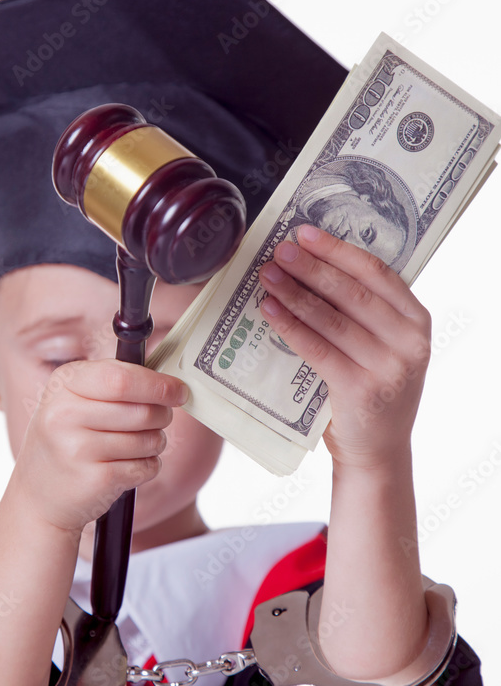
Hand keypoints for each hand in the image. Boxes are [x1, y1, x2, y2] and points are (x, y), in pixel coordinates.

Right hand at [9, 359, 187, 535]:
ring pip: (149, 439)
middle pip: (142, 409)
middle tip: (159, 419)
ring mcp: (78, 449)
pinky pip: (147, 466)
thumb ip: (115, 383)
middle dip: (162, 415)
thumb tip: (169, 381)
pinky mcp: (96, 479)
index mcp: (63, 384)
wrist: (38, 498)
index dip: (158, 384)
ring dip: (155, 443)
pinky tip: (126, 467)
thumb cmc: (68, 442)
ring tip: (134, 447)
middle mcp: (64, 414)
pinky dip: (148, 467)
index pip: (121, 377)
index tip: (179, 390)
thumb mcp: (74, 401)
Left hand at [258, 225, 430, 470]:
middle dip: (311, 267)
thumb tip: (312, 264)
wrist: (377, 451)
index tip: (305, 233)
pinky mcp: (360, 390)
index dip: (338, 250)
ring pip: (332, 319)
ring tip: (267, 276)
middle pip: (352, 292)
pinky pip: (317, 349)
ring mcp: (388, 367)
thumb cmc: (371, 389)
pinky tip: (270, 310)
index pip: (377, 272)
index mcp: (417, 321)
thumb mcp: (383, 346)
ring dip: (295, 293)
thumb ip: (364, 312)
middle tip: (279, 250)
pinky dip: (290, 326)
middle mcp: (410, 342)